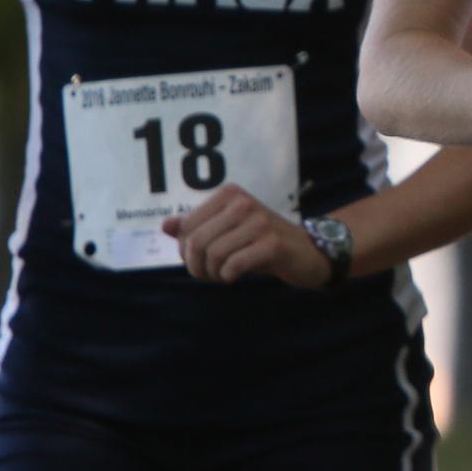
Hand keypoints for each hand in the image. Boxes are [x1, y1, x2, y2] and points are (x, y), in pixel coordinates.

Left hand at [163, 185, 328, 285]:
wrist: (305, 252)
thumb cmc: (259, 242)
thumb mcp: (225, 231)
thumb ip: (195, 227)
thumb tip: (165, 226)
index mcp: (228, 194)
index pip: (187, 227)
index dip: (185, 251)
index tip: (200, 261)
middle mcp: (243, 202)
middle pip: (196, 242)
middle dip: (196, 266)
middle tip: (209, 274)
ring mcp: (259, 221)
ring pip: (213, 255)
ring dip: (213, 274)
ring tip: (223, 275)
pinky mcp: (272, 243)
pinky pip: (233, 265)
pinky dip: (228, 276)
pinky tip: (235, 275)